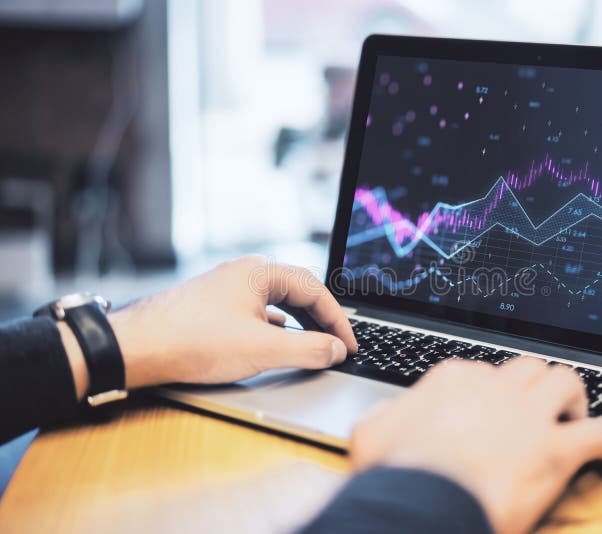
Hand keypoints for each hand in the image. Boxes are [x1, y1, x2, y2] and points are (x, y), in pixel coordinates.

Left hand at [77, 255, 358, 394]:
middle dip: (321, 319)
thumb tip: (336, 350)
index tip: (348, 345)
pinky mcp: (213, 307)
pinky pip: (256, 312)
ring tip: (314, 345)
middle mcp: (244, 274)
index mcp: (260, 272)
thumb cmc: (193, 341)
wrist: (136, 348)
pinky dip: (276, 328)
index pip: (315, 290)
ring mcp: (227, 289)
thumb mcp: (262, 350)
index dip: (337, 320)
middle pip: (297, 292)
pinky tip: (276, 342)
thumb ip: (308, 349)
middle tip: (337, 346)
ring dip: (299, 323)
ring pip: (276, 302)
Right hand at [349, 357, 601, 532]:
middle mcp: (495, 387)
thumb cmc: (396, 469)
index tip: (491, 411)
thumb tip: (384, 417)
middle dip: (537, 386)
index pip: (481, 372)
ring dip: (573, 399)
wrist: (422, 498)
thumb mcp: (371, 432)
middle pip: (529, 368)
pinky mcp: (554, 450)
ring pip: (566, 382)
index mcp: (454, 380)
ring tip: (572, 418)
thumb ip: (384, 416)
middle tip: (538, 409)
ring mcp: (528, 415)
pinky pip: (599, 433)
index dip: (490, 394)